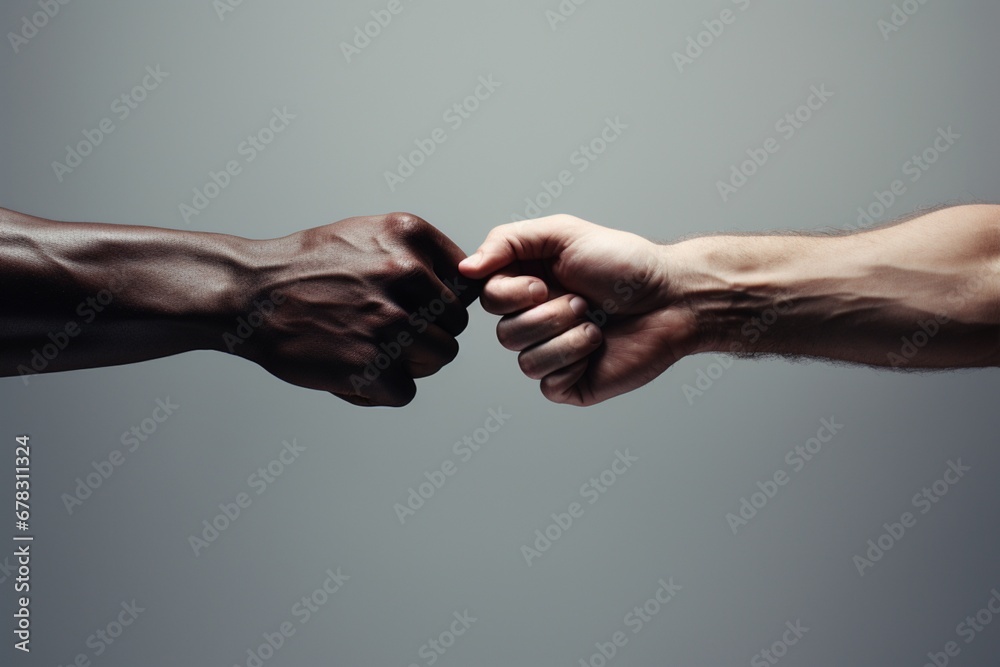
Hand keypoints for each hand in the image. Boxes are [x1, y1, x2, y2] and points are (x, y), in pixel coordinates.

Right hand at [233, 213, 476, 406]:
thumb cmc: (310, 268)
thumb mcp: (368, 235)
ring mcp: (389, 321)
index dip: (441, 302)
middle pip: (454, 324)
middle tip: (386, 333)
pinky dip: (381, 391)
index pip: (465, 283)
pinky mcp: (371, 365)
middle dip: (428, 333)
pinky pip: (407, 391)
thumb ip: (421, 255)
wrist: (250, 293)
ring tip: (373, 351)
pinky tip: (354, 373)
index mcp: (409, 236)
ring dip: (412, 363)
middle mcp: (404, 273)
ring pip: (440, 357)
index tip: (413, 307)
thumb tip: (474, 284)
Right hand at [459, 215, 697, 405]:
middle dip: (548, 316)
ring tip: (596, 325)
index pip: (487, 298)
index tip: (544, 282)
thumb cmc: (624, 263)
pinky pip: (547, 384)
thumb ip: (506, 240)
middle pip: (503, 333)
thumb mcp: (562, 233)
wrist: (672, 299)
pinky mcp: (570, 384)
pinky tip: (598, 348)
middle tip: (583, 302)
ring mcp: (552, 354)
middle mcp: (535, 320)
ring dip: (566, 338)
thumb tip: (465, 267)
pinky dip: (574, 361)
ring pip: (524, 361)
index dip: (511, 294)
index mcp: (527, 285)